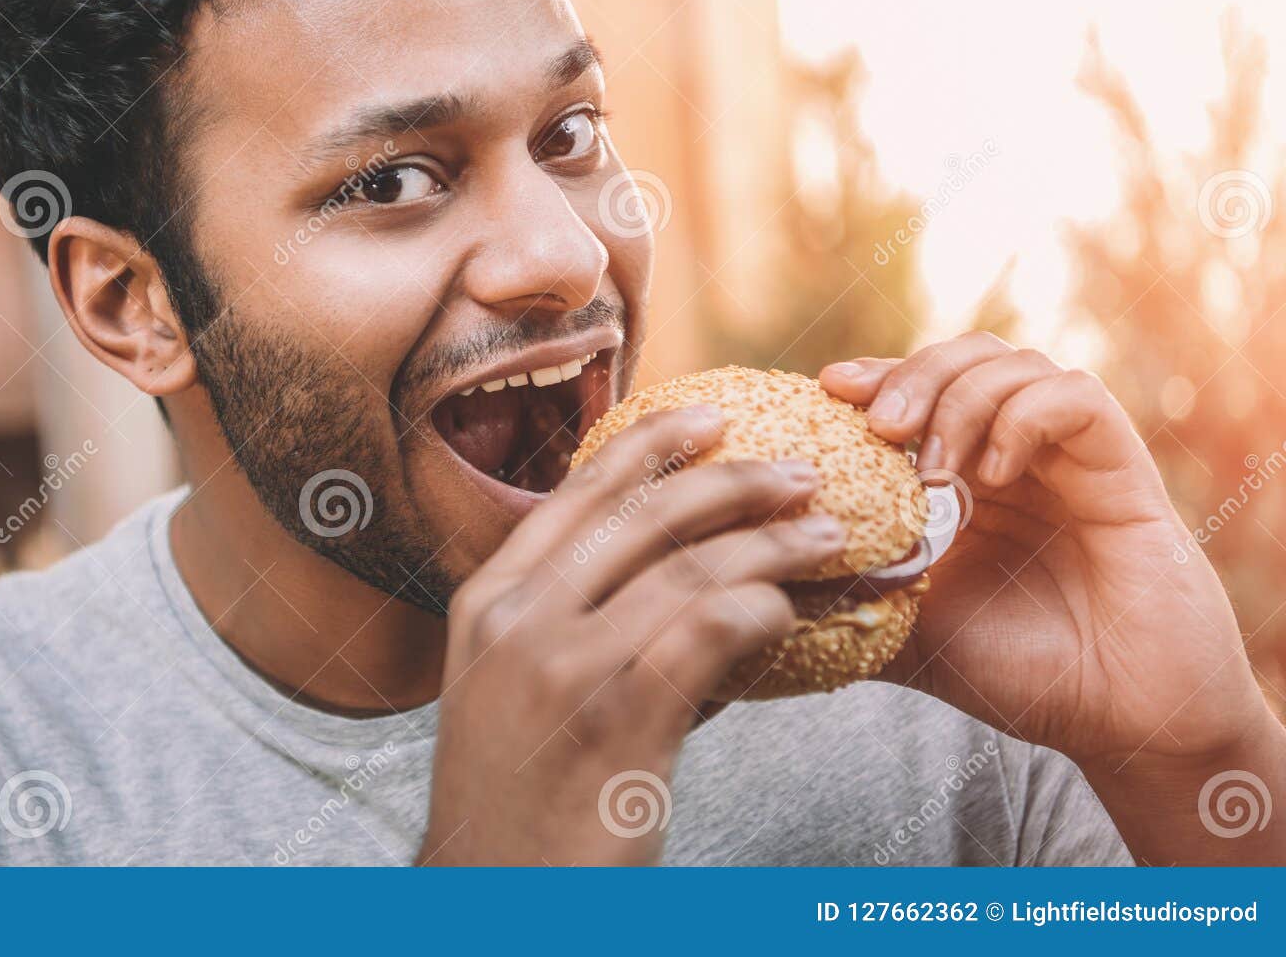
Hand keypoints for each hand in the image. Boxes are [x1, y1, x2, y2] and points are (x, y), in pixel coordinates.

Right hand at [418, 407, 841, 864]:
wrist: (489, 900)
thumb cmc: (517, 802)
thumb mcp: (510, 692)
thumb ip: (577, 624)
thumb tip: (684, 578)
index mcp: (488, 601)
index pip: (577, 493)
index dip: (651, 443)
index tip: (710, 417)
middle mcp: (517, 619)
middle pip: (643, 514)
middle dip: (734, 480)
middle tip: (799, 475)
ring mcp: (561, 666)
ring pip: (689, 568)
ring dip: (773, 545)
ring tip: (828, 540)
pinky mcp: (616, 719)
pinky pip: (711, 632)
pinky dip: (763, 610)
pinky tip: (794, 613)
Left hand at [820, 333, 1273, 772]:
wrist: (1121, 724)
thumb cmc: (1022, 678)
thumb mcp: (909, 632)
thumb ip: (848, 599)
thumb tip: (764, 584)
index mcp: (967, 480)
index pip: (917, 391)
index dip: (873, 377)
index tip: (827, 389)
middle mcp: (1018, 456)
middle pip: (961, 358)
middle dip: (910, 375)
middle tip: (878, 424)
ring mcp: (1070, 458)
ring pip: (1014, 363)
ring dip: (960, 397)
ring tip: (933, 466)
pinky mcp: (1121, 469)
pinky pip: (1076, 398)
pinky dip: (1024, 415)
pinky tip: (995, 471)